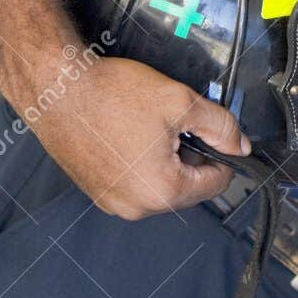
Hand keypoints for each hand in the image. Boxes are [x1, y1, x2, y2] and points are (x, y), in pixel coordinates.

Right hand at [22, 56, 251, 220]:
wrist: (57, 89)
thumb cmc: (111, 95)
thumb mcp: (181, 102)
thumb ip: (220, 126)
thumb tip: (240, 145)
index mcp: (162, 192)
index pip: (216, 183)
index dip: (222, 154)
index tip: (214, 133)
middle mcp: (136, 208)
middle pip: (188, 187)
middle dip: (190, 156)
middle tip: (176, 123)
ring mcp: (112, 203)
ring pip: (160, 184)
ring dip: (166, 159)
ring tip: (149, 127)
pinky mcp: (97, 192)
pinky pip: (134, 183)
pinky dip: (140, 162)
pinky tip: (130, 134)